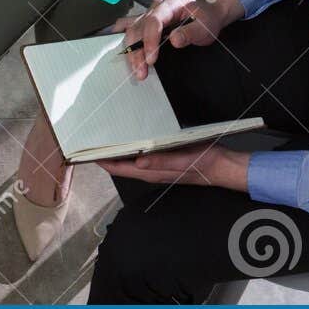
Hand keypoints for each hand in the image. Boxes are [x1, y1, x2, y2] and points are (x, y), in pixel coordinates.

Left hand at [97, 142, 249, 190]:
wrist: (223, 166)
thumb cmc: (204, 164)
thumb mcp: (183, 161)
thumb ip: (161, 161)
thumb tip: (138, 161)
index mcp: (151, 172)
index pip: (119, 168)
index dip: (102, 161)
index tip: (86, 152)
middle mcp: (151, 170)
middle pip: (121, 164)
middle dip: (106, 154)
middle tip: (92, 139)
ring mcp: (158, 165)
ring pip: (130, 159)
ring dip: (118, 150)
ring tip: (106, 136)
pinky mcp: (165, 158)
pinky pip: (143, 153)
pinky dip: (132, 145)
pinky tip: (132, 136)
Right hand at [112, 0, 243, 79]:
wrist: (208, 14)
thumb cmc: (206, 18)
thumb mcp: (205, 27)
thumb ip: (191, 32)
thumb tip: (174, 39)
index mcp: (170, 4)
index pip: (154, 21)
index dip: (150, 40)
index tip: (151, 58)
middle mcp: (157, 7)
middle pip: (139, 28)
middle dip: (138, 51)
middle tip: (141, 70)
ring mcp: (150, 13)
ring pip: (133, 30)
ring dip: (132, 51)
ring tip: (136, 68)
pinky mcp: (147, 21)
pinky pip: (129, 25)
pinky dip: (123, 36)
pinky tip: (119, 46)